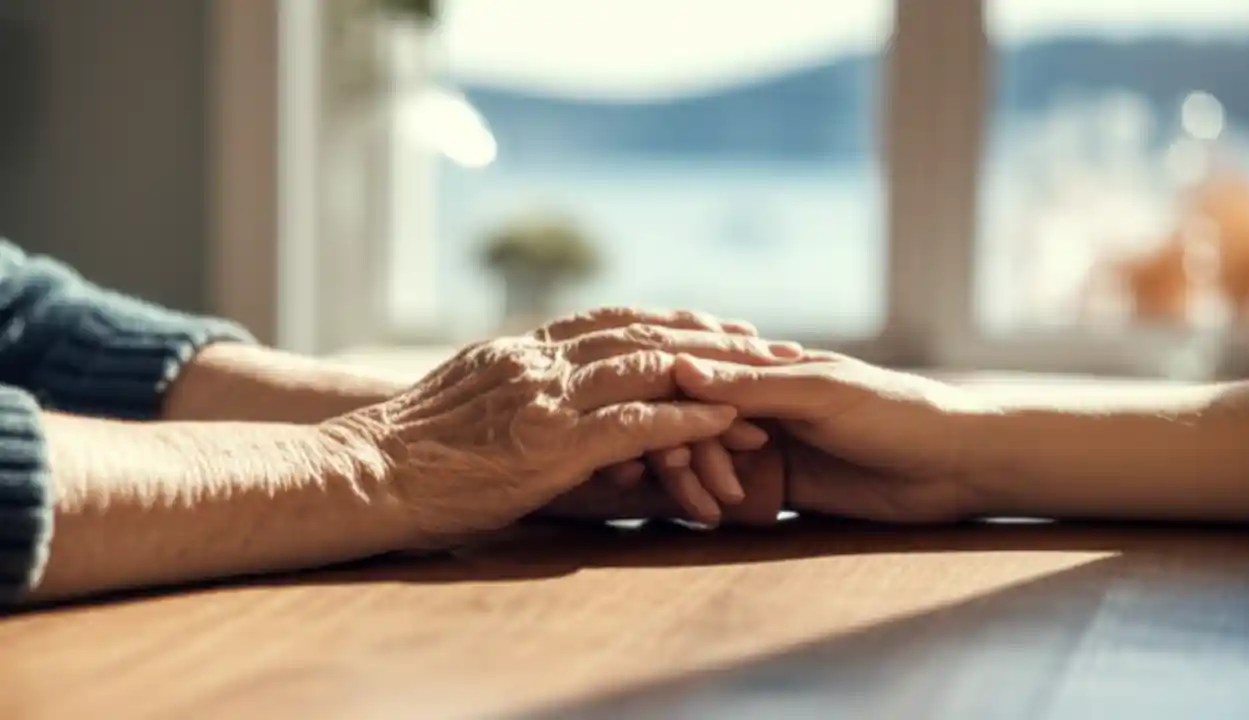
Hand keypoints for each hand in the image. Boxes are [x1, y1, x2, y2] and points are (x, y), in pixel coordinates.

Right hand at [326, 322, 792, 542]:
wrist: (361, 475)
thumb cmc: (410, 455)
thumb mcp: (469, 403)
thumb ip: (520, 393)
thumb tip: (558, 404)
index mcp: (522, 350)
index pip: (615, 321)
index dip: (674, 321)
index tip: (720, 325)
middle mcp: (539, 361)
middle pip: (646, 335)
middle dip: (715, 338)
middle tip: (771, 342)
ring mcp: (544, 399)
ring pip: (649, 368)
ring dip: (717, 371)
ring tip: (771, 375)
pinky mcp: (548, 445)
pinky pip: (632, 423)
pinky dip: (684, 416)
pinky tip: (727, 418)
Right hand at [673, 352, 989, 522]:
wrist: (956, 466)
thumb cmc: (897, 413)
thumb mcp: (822, 394)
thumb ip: (753, 387)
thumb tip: (679, 368)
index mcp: (769, 368)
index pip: (697, 382)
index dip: (676, 411)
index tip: (675, 443)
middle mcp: (762, 404)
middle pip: (692, 425)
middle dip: (686, 457)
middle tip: (705, 493)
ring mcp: (770, 446)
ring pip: (706, 460)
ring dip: (697, 482)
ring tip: (713, 510)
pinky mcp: (782, 486)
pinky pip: (731, 492)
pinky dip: (713, 502)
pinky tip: (714, 517)